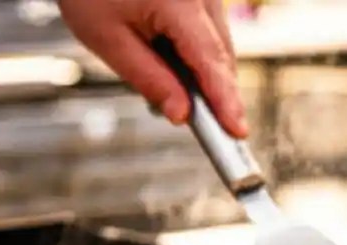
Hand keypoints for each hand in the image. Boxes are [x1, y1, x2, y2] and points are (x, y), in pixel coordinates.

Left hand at [58, 0, 247, 137]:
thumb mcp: (109, 39)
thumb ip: (148, 78)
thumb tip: (181, 114)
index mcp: (178, 2)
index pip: (209, 60)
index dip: (225, 100)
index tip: (237, 131)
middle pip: (221, 54)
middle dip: (218, 93)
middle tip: (214, 130)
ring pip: (220, 44)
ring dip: (208, 74)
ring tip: (182, 95)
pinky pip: (211, 30)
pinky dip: (200, 54)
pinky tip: (177, 66)